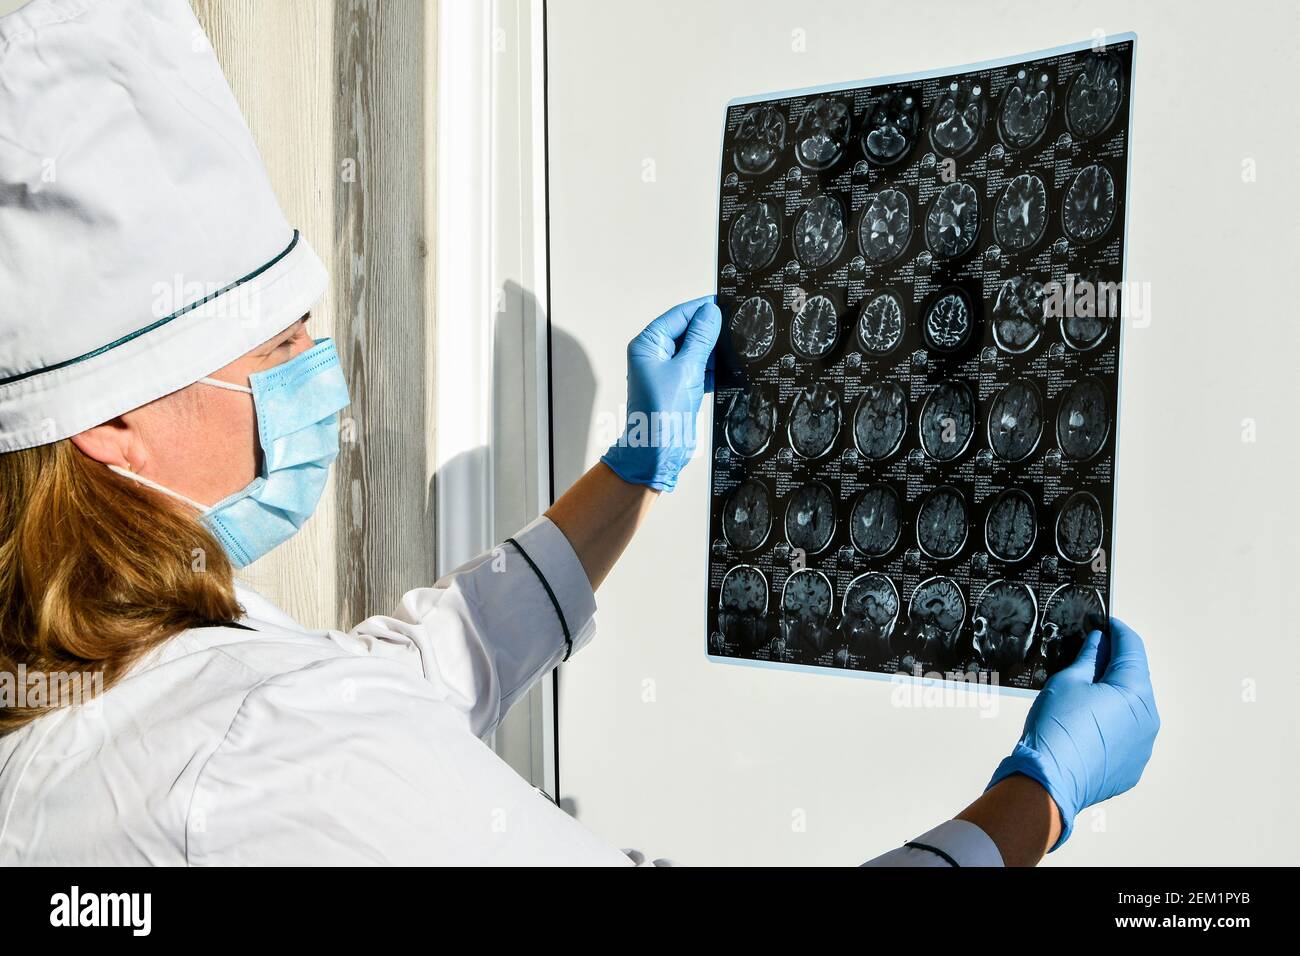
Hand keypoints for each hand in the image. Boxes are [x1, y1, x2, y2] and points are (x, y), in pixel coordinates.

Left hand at [600, 296, 721, 491]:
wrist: (659, 450)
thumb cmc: (660, 413)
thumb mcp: (686, 369)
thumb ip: (701, 339)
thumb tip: (711, 313)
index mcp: (648, 345)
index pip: (678, 315)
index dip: (701, 309)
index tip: (723, 304)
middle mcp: (655, 355)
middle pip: (687, 330)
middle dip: (709, 330)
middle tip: (733, 325)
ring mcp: (667, 371)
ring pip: (695, 350)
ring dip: (712, 351)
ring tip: (732, 349)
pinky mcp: (679, 385)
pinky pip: (698, 368)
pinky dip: (712, 368)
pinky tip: (726, 369)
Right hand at [986, 617, 1159, 850]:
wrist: (1049, 781)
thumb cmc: (1056, 730)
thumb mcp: (1068, 681)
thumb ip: (1088, 658)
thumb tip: (1098, 642)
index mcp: (1135, 692)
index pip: (1132, 649)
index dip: (1117, 631)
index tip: (1107, 622)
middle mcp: (1148, 719)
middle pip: (1134, 679)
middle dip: (1113, 665)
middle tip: (1088, 655)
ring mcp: (1143, 746)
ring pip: (1131, 709)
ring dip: (1113, 696)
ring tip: (1083, 692)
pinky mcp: (1132, 766)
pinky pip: (1126, 735)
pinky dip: (1111, 723)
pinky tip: (1086, 723)